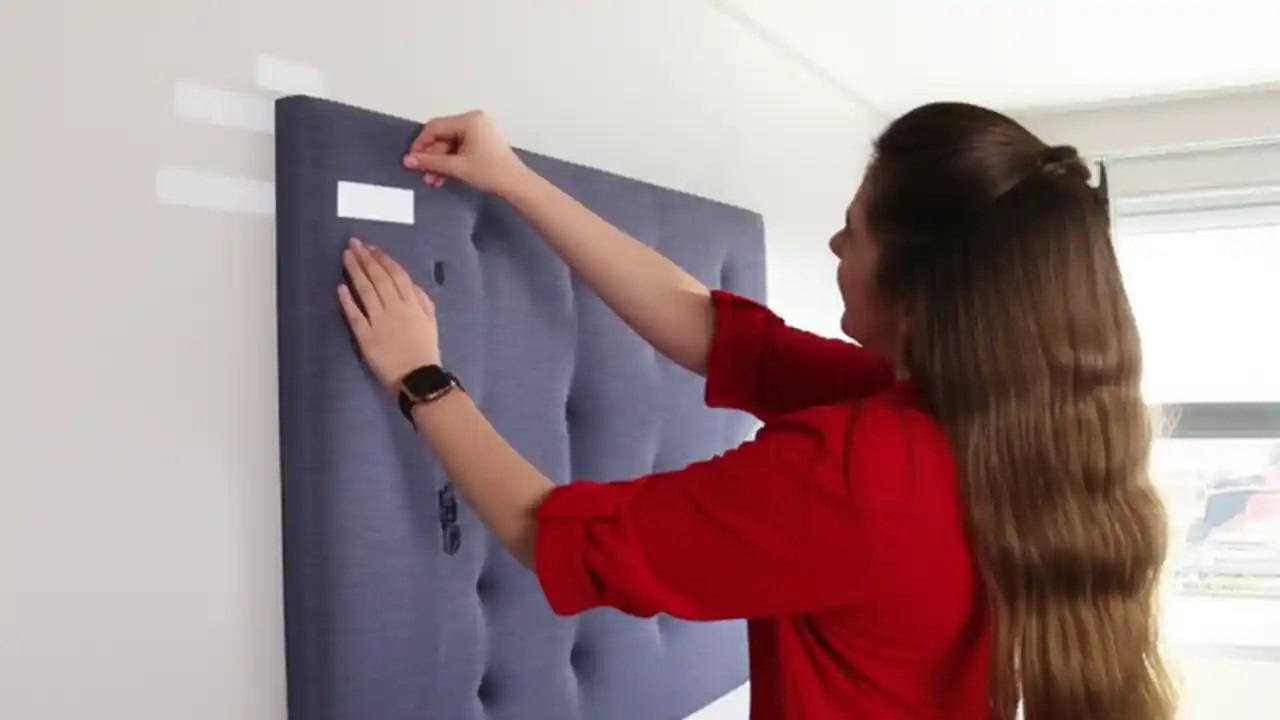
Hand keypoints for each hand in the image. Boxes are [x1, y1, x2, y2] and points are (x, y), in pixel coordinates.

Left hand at [337, 237, 440, 389]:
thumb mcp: (430, 320)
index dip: (383, 259)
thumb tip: (408, 283)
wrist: (418, 377)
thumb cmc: (425, 350)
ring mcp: (379, 322)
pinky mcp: (366, 336)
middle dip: (366, 259)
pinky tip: (340, 287)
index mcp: (412, 304)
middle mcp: (395, 308)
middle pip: (378, 278)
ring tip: (346, 257)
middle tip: (353, 243)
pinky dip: (347, 300)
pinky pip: (355, 315)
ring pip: (366, 291)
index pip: (396, 275)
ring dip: (355, 272)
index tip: (372, 248)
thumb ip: (421, 299)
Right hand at [402, 110, 530, 194]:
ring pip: (451, 145)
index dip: (421, 143)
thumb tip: (408, 160)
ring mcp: (480, 131)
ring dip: (440, 162)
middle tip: (422, 172)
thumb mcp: (457, 166)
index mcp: (470, 120)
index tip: (411, 159)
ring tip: (432, 180)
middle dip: (432, 156)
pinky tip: (442, 177)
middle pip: (443, 136)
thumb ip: (431, 162)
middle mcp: (475, 120)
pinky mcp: (483, 142)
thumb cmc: (490, 172)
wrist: (516, 184)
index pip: (436, 126)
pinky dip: (451, 162)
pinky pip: (460, 148)